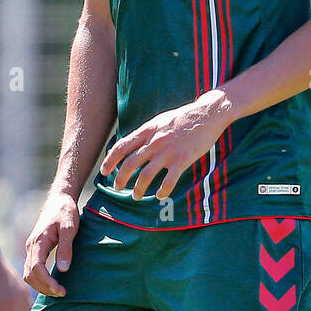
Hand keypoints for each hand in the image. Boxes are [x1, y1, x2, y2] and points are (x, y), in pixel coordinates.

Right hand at [21, 192, 79, 297]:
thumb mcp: (69, 228)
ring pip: (28, 274)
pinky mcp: (35, 249)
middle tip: (62, 293)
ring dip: (41, 285)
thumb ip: (65, 247)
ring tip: (58, 290)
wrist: (59, 199)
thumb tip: (63, 269)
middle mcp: (31, 246)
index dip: (47, 282)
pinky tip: (51, 283)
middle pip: (30, 275)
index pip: (37, 268)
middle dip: (44, 287)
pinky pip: (32, 269)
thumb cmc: (65, 211)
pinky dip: (39, 280)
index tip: (60, 290)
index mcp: (38, 241)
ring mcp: (31, 248)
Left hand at [100, 90, 231, 199]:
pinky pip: (169, 181)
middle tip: (118, 188)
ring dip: (138, 189)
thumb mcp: (158, 121)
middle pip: (130, 164)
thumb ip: (145, 134)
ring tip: (136, 196)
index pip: (121, 147)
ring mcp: (168, 152)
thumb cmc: (182, 118)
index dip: (110, 161)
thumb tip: (131, 144)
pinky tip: (160, 196)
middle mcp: (154, 142)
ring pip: (146, 176)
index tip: (104, 171)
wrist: (207, 114)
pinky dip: (163, 190)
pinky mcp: (182, 160)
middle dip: (121, 179)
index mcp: (147, 131)